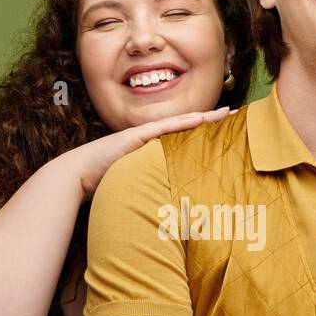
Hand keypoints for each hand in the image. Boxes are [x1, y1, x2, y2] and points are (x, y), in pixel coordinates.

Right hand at [68, 106, 235, 199]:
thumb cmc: (104, 182)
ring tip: (227, 112)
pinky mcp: (136, 136)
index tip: (226, 128)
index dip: (205, 130)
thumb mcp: (136, 183)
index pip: (184, 136)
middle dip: (212, 120)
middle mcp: (151, 138)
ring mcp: (143, 134)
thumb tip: (169, 203)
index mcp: (153, 148)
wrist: (78, 174)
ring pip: (180, 123)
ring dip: (204, 118)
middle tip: (237, 113)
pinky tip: (200, 119)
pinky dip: (183, 123)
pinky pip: (165, 128)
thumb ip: (152, 186)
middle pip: (187, 126)